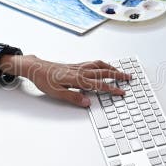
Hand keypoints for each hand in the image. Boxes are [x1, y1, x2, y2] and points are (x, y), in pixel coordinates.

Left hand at [0, 55, 130, 106]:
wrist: (36, 68)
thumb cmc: (44, 80)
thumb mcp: (57, 94)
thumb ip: (73, 98)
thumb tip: (87, 102)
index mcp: (78, 79)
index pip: (99, 85)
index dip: (112, 89)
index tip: (122, 92)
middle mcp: (80, 71)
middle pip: (103, 72)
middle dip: (118, 75)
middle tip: (129, 77)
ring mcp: (78, 67)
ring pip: (99, 65)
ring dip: (111, 68)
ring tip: (120, 72)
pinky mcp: (75, 65)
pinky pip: (93, 63)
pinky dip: (102, 64)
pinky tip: (104, 66)